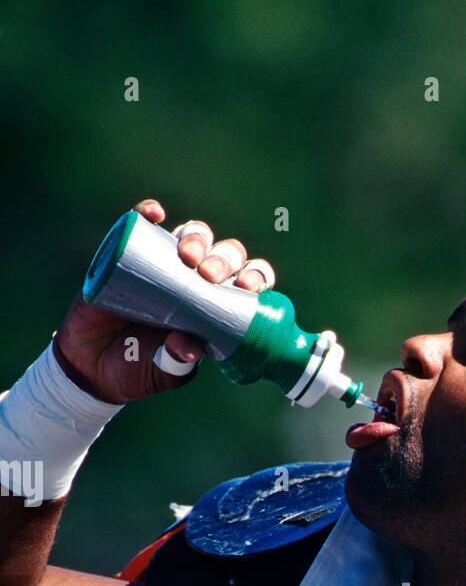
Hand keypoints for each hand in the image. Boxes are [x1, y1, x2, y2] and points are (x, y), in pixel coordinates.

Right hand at [53, 198, 275, 405]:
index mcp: (215, 309)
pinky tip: (156, 214)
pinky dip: (149, 213)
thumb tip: (190, 346)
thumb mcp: (164, 373)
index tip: (248, 287)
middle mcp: (194, 282)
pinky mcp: (129, 255)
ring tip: (186, 254)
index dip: (255, 278)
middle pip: (222, 256)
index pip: (246, 285)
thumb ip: (178, 362)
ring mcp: (163, 265)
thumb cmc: (136, 371)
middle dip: (223, 259)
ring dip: (196, 237)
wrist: (89, 367)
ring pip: (191, 236)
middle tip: (208, 275)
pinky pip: (143, 225)